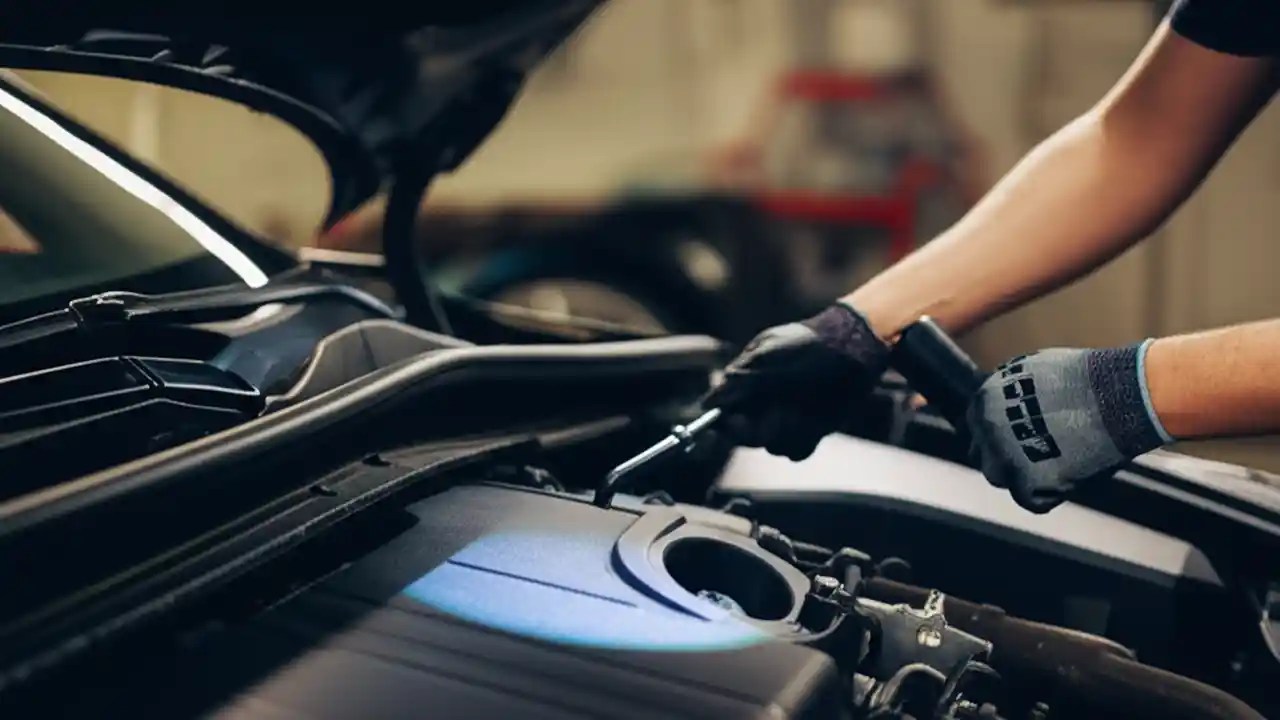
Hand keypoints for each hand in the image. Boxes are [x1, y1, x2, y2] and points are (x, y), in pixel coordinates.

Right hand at [703, 303, 889, 460]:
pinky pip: (795, 451)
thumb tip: (708, 403)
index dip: (720, 425)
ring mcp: (785, 420)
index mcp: (745, 386)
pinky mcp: (808, 432)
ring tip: (798, 406)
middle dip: (751, 431)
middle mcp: (762, 406)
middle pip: (742, 437)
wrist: (851, 349)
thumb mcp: (766, 355)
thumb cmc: (805, 345)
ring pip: (770, 446)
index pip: (721, 414)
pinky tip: (814, 419)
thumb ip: (737, 380)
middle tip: (768, 414)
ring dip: (782, 430)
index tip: (727, 425)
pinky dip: (802, 438)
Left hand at [967, 343, 1173, 512]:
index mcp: (986, 399)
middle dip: (1006, 458)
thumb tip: (1007, 405)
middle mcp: (987, 429)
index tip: (1018, 441)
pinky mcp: (1027, 482)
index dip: (998, 436)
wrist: (1116, 395)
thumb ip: (1011, 393)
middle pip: (985, 455)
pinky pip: (1031, 500)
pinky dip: (1049, 494)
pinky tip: (1069, 477)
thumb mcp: (1033, 372)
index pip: (977, 428)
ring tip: (1056, 464)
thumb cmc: (1086, 379)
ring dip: (1024, 476)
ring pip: (1002, 478)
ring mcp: (1005, 457)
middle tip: (1037, 457)